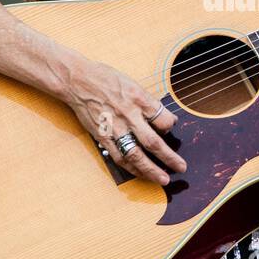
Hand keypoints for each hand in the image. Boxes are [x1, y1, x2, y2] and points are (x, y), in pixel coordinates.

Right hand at [59, 56, 186, 185]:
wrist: (77, 81)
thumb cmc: (105, 79)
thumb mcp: (133, 84)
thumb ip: (148, 102)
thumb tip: (165, 117)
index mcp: (139, 99)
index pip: (163, 119)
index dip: (171, 126)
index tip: (171, 129)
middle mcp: (129, 115)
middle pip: (153, 142)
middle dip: (169, 157)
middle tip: (181, 167)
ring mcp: (115, 128)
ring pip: (136, 155)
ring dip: (151, 170)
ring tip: (163, 179)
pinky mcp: (102, 136)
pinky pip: (119, 157)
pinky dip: (131, 168)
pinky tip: (141, 174)